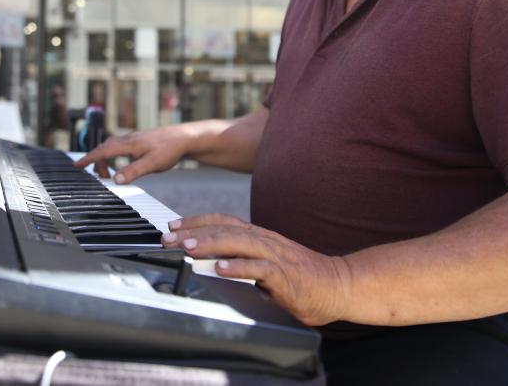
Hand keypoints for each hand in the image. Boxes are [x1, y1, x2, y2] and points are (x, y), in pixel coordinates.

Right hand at [73, 124, 192, 182]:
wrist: (185, 137)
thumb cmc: (169, 149)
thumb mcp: (151, 164)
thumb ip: (133, 171)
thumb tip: (115, 179)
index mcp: (128, 144)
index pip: (102, 151)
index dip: (88, 159)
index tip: (77, 166)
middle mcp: (128, 139)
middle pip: (104, 148)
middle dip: (96, 161)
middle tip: (98, 176)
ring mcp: (134, 139)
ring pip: (112, 146)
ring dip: (105, 158)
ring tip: (109, 173)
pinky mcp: (140, 140)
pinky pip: (120, 146)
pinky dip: (114, 154)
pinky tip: (122, 162)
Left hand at [163, 213, 352, 326]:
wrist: (338, 286)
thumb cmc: (301, 278)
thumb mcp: (265, 265)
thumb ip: (242, 261)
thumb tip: (211, 263)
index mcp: (259, 236)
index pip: (224, 221)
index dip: (197, 221)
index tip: (173, 226)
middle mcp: (265, 241)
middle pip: (226, 229)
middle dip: (194, 231)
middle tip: (169, 237)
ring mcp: (276, 256)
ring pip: (239, 244)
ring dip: (211, 244)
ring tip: (188, 247)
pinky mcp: (286, 276)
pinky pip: (260, 269)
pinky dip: (239, 267)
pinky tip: (221, 269)